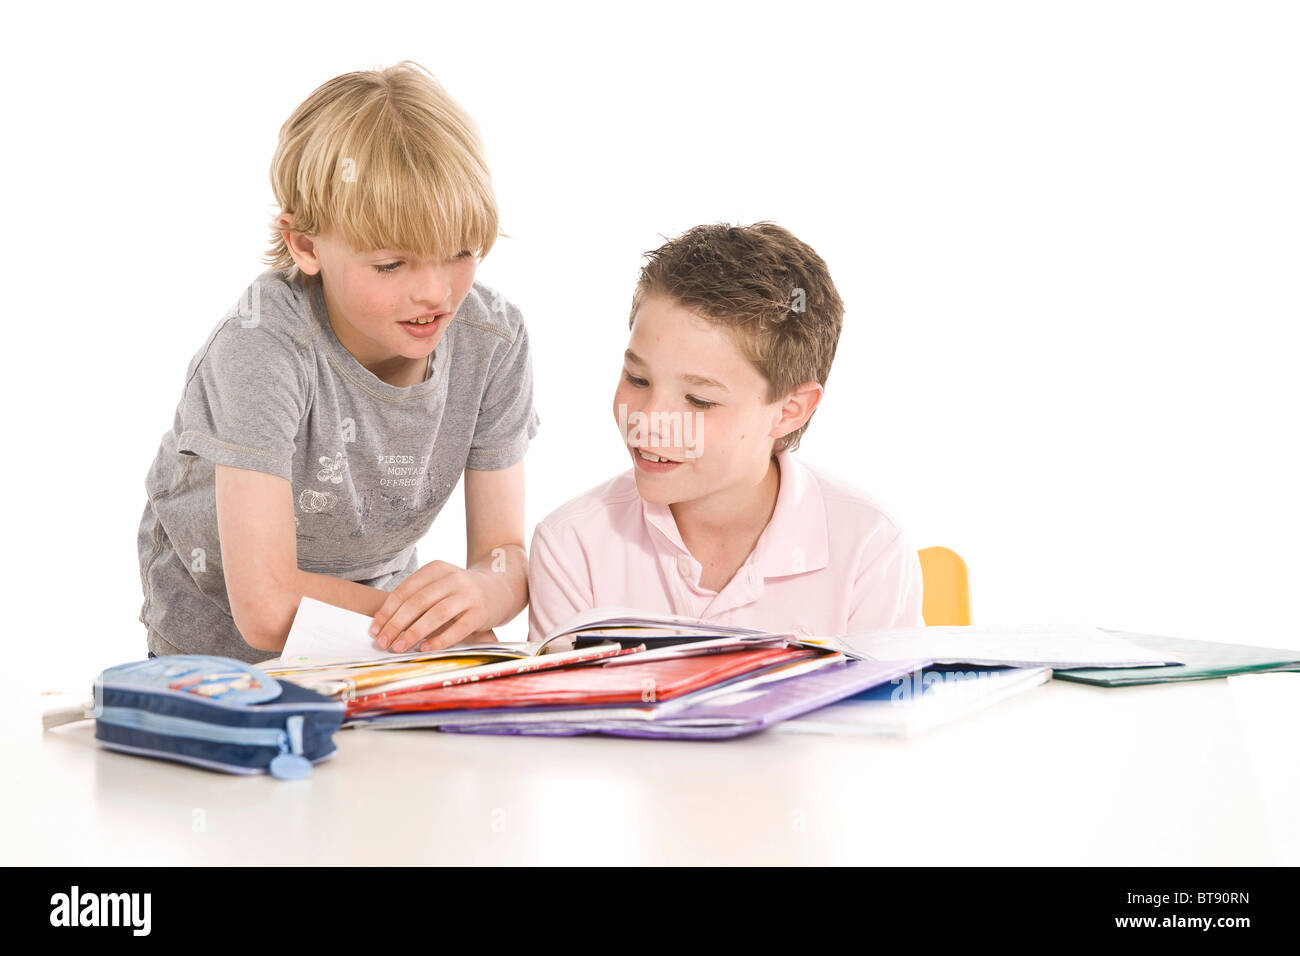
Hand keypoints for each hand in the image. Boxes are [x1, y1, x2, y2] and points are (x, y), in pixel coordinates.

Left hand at [369, 561, 500, 652]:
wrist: (500, 588)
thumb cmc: (460, 592)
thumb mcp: (439, 585)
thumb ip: (417, 599)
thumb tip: (385, 626)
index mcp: (436, 569)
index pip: (405, 590)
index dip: (387, 611)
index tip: (375, 630)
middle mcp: (452, 578)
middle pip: (417, 602)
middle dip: (396, 624)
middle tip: (383, 642)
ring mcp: (468, 594)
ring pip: (436, 614)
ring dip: (414, 632)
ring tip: (399, 647)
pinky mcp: (481, 612)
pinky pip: (458, 628)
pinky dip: (440, 639)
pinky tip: (426, 648)